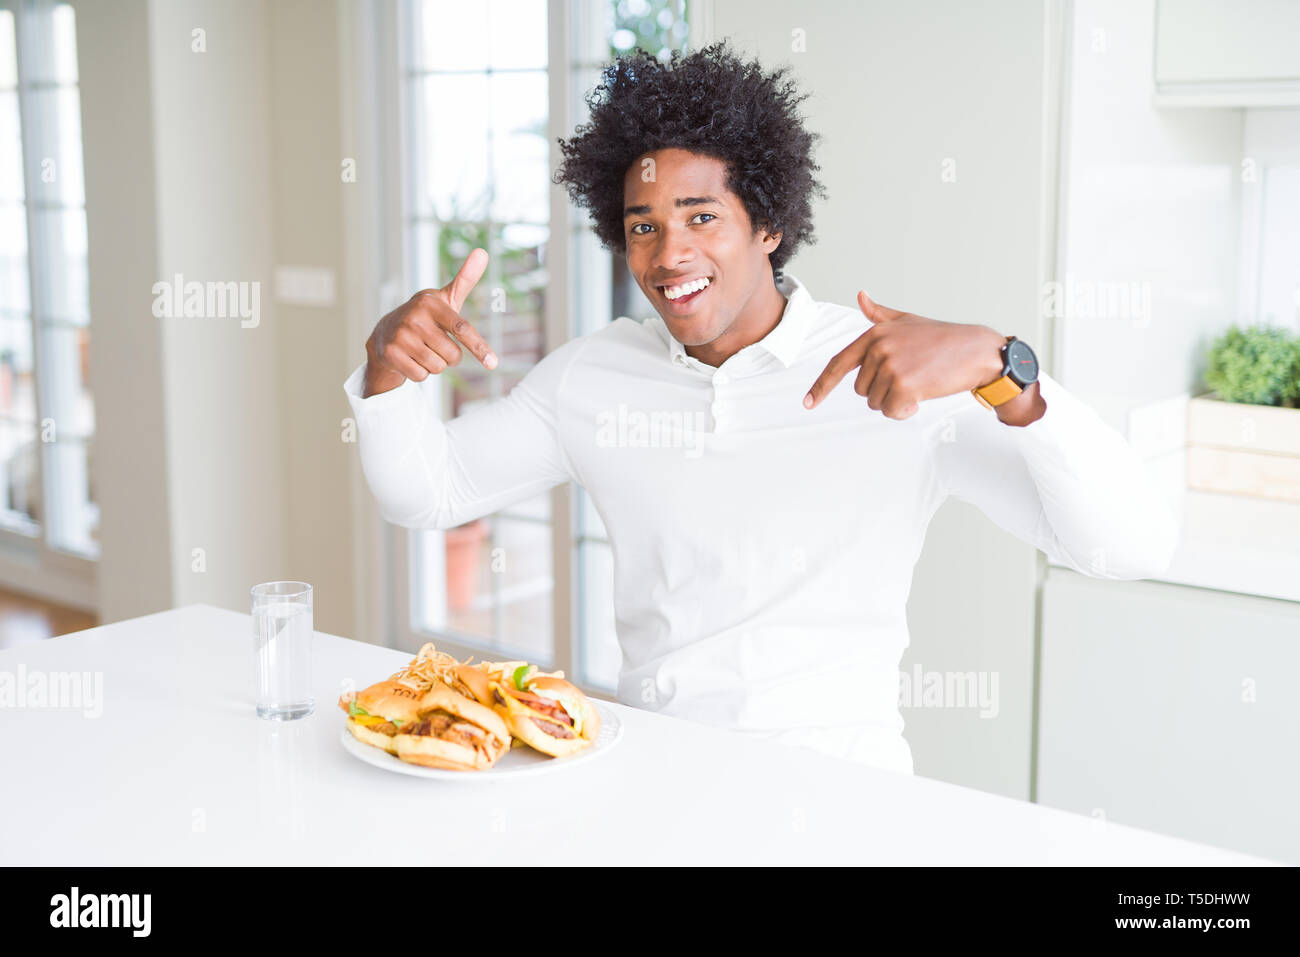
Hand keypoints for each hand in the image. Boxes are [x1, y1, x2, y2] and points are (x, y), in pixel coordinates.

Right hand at [363, 248, 495, 396]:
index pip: (461, 328)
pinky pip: (421, 376)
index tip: (493, 363)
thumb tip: (483, 252)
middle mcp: (414, 318)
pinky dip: (420, 373)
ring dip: (435, 365)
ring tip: (422, 350)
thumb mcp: (445, 299)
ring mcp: (400, 336)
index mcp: (430, 303)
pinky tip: (410, 359)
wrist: (385, 332)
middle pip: (453, 355)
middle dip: (450, 357)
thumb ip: (465, 279)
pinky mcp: (390, 355)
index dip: (479, 347)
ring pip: (437, 368)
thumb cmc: (426, 316)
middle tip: (436, 344)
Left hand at [802, 291, 1005, 419]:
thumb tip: (860, 296)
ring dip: (896, 402)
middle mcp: (878, 348)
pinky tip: (922, 398)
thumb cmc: (943, 339)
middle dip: (883, 392)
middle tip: (910, 379)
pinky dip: (905, 411)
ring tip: (919, 384)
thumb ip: (880, 314)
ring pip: (876, 403)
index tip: (808, 403)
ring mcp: (890, 366)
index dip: (822, 386)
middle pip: (861, 390)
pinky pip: (891, 411)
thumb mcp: (908, 321)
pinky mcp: (904, 385)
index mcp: (875, 333)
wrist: (977, 351)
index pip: (839, 363)